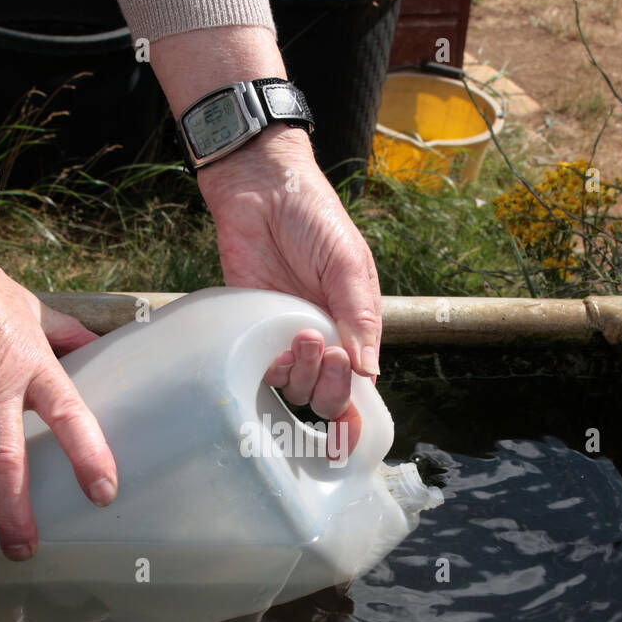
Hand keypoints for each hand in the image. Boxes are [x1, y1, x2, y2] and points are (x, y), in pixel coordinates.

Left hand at [197, 126, 381, 449]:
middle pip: (328, 395)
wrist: (260, 188)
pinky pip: (264, 368)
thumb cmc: (314, 217)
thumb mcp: (348, 262)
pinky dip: (274, 366)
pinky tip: (279, 342)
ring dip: (304, 371)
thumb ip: (359, 315)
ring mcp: (286, 338)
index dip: (356, 413)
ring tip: (303, 334)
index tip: (351, 432)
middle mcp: (324, 339)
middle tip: (330, 354)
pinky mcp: (253, 330)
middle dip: (331, 387)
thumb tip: (368, 371)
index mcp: (356, 326)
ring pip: (296, 388)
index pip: (360, 384)